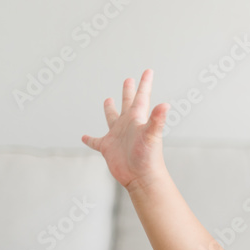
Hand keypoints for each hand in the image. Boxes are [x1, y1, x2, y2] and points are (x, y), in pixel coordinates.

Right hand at [82, 69, 169, 191]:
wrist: (141, 177)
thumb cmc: (148, 157)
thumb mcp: (151, 135)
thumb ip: (157, 119)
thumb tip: (166, 104)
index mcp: (137, 119)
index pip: (142, 97)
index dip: (144, 83)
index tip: (148, 71)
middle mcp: (128, 125)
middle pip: (127, 103)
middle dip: (128, 91)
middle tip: (128, 79)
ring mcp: (117, 136)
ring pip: (112, 118)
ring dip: (110, 110)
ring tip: (108, 100)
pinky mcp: (108, 148)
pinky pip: (96, 142)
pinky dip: (90, 140)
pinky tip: (84, 137)